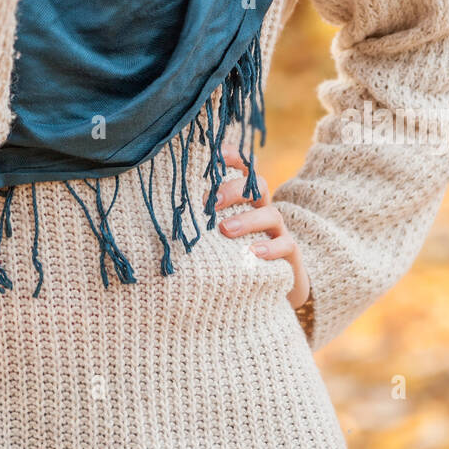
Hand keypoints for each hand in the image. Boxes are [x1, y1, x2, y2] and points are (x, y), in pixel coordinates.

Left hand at [204, 148, 310, 309]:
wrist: (262, 293)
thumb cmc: (230, 256)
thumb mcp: (214, 234)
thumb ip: (197, 220)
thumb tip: (158, 213)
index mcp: (243, 200)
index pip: (242, 168)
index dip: (232, 157)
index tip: (213, 154)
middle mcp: (262, 210)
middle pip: (257, 185)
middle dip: (234, 190)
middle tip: (210, 203)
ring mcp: (277, 231)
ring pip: (272, 214)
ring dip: (248, 220)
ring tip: (226, 230)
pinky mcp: (289, 253)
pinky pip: (286, 244)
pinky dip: (270, 247)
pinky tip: (253, 253)